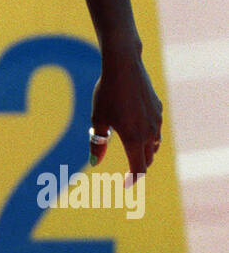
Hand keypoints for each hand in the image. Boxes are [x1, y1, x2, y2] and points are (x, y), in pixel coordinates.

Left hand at [89, 48, 162, 180]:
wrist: (124, 66)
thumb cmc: (107, 93)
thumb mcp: (98, 119)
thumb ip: (97, 142)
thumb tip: (94, 162)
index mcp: (134, 139)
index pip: (139, 169)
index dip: (133, 180)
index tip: (126, 185)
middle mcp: (150, 132)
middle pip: (148, 159)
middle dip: (139, 166)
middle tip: (129, 172)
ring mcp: (156, 120)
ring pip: (154, 144)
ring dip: (145, 151)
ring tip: (134, 152)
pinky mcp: (158, 109)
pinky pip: (155, 129)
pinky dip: (148, 135)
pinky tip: (137, 128)